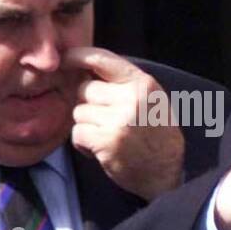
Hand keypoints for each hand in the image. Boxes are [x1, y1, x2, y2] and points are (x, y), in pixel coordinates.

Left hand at [65, 46, 185, 200]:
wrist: (166, 173)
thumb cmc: (155, 136)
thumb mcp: (151, 100)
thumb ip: (124, 84)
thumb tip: (86, 69)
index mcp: (143, 83)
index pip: (104, 59)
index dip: (79, 56)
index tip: (65, 59)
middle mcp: (132, 97)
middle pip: (85, 89)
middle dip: (88, 105)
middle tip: (104, 121)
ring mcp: (120, 119)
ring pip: (79, 112)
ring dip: (86, 126)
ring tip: (106, 137)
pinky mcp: (107, 141)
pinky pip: (77, 133)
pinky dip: (83, 144)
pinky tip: (100, 149)